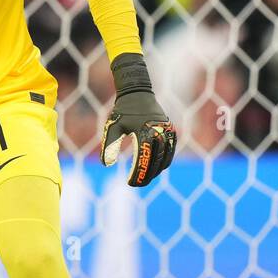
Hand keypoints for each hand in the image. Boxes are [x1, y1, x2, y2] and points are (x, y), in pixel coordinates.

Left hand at [99, 53, 176, 187]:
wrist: (138, 93)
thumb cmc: (123, 110)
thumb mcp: (112, 126)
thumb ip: (109, 145)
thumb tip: (106, 164)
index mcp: (145, 132)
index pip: (143, 159)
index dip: (138, 174)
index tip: (130, 183)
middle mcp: (159, 133)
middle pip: (156, 162)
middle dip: (147, 176)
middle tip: (137, 184)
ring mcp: (167, 132)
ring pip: (166, 159)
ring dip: (156, 171)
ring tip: (144, 179)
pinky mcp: (171, 131)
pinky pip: (170, 151)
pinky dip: (164, 162)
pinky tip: (155, 168)